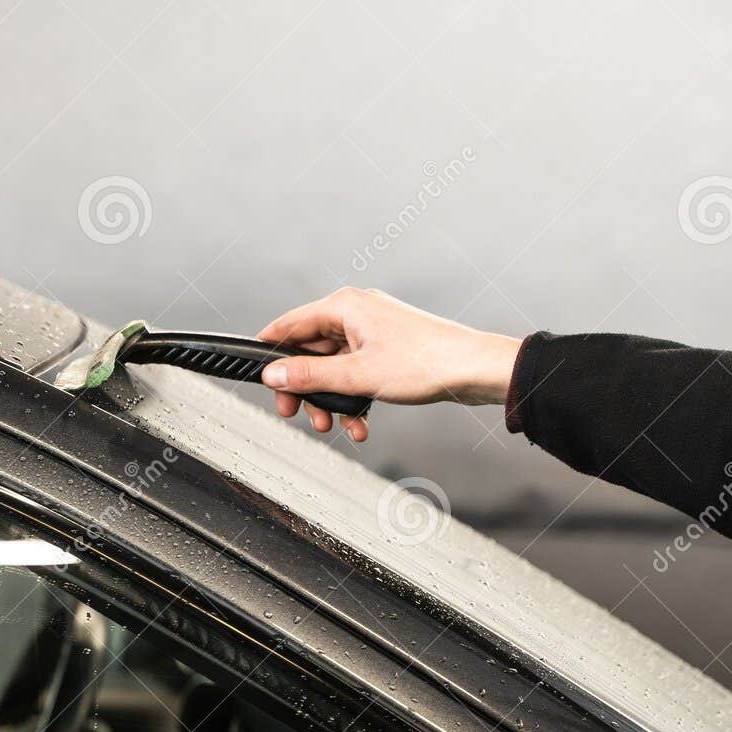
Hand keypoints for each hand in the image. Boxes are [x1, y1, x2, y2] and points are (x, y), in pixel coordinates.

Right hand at [257, 287, 522, 442]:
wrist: (472, 370)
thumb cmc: (424, 362)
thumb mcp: (356, 376)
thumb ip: (309, 377)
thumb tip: (272, 375)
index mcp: (344, 306)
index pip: (289, 326)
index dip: (271, 355)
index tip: (260, 379)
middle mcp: (356, 313)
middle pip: (310, 352)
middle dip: (305, 389)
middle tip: (299, 414)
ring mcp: (372, 332)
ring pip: (333, 368)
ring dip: (330, 400)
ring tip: (333, 425)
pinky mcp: (386, 350)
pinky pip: (356, 374)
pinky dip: (353, 399)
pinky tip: (359, 424)